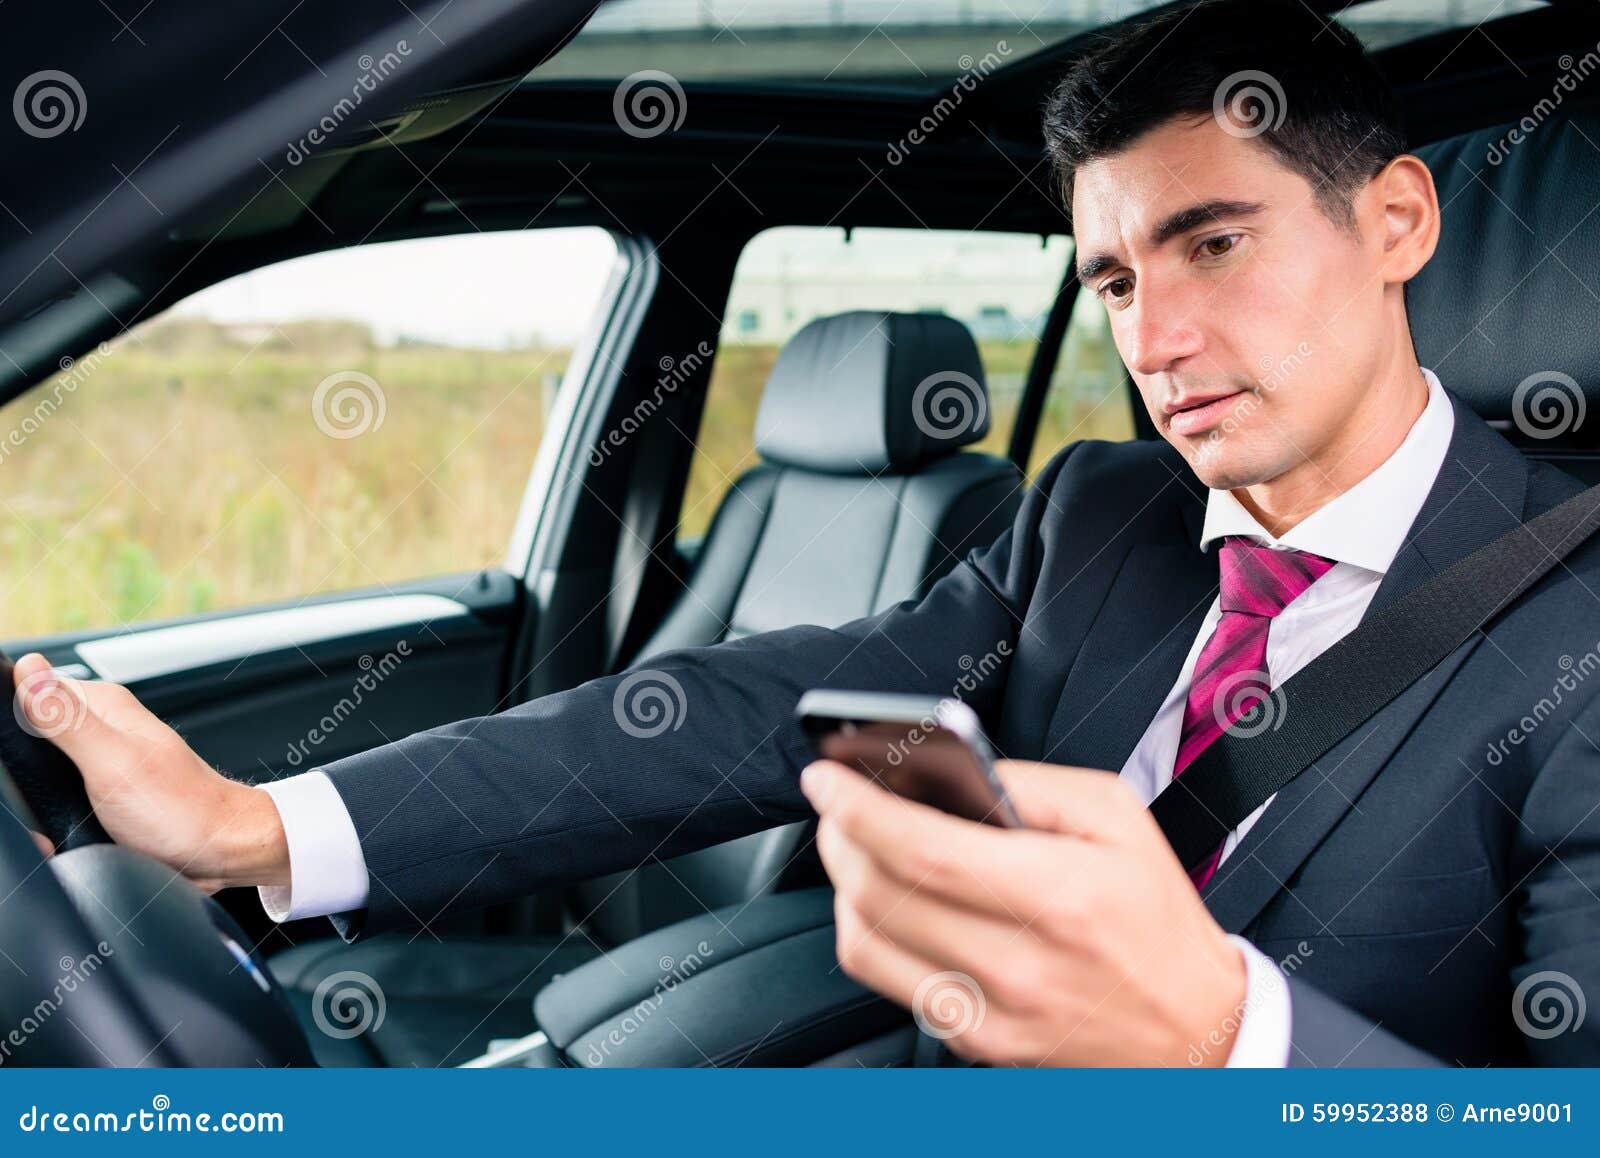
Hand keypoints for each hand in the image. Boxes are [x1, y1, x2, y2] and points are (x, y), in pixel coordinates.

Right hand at [10, 653, 288, 891]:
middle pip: (31, 736)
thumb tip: (30, 668)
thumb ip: (66, 718)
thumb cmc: (181, 809)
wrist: (219, 850)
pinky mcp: (105, 790)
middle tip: (49, 801)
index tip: (20, 764)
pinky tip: (64, 832)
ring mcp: (104, 759)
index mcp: (103, 704)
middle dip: (22, 775)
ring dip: (38, 800)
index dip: (10, 725)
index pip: (31, 688)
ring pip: (42, 772)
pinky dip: (55, 817)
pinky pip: (62, 797)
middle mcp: (103, 726)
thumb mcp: (112, 761)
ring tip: (58, 824)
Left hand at [802, 757, 1248, 1066]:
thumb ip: (1030, 784)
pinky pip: (889, 981)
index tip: (826, 775)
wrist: (1195, 1030)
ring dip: (843, 884)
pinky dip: (869, 931)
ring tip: (853, 845)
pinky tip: (884, 899)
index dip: (858, 809)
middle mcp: (1019, 964)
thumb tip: (949, 767)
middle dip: (838, 835)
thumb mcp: (1116, 818)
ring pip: (867, 943)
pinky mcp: (977, 1043)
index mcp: (1058, 895)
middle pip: (882, 894)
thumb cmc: (1156, 917)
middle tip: (835, 802)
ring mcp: (992, 1014)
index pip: (924, 852)